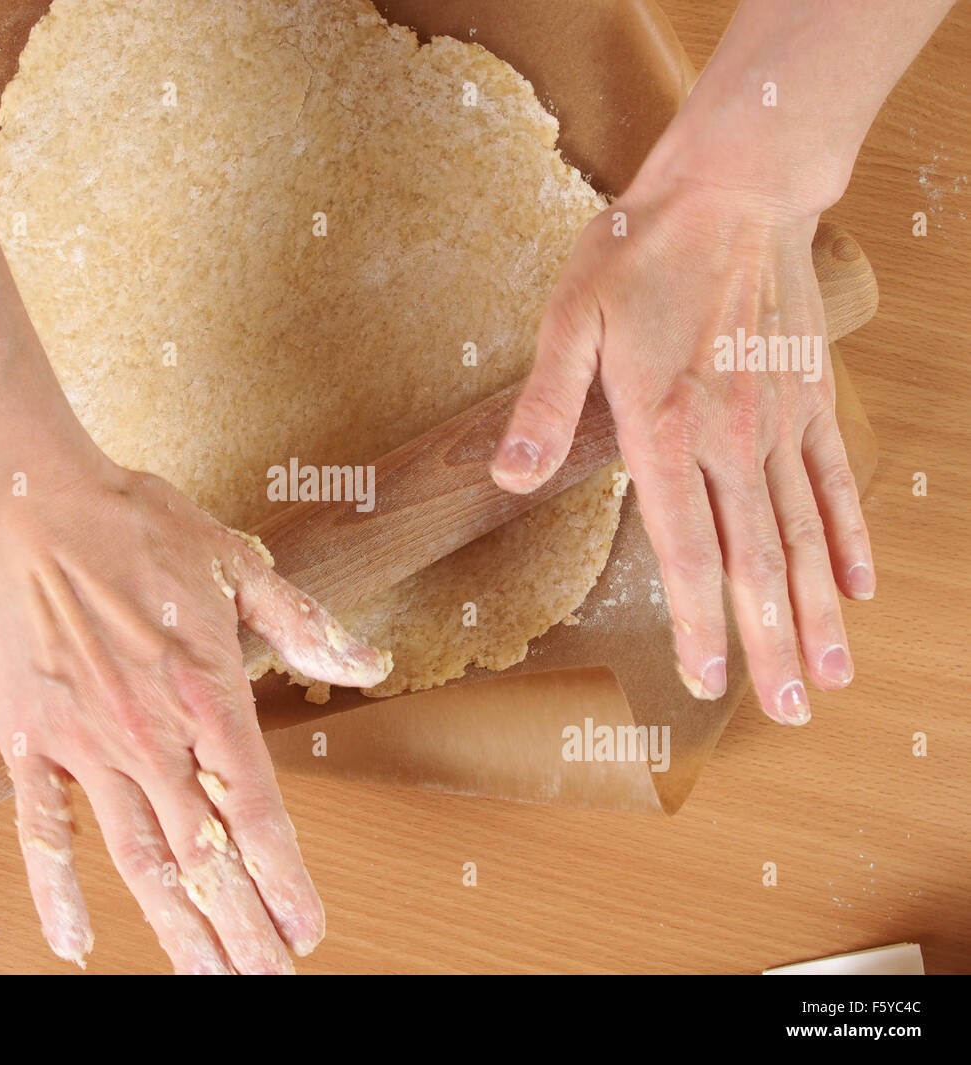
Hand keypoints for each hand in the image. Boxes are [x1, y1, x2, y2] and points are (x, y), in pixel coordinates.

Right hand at [0, 436, 390, 972]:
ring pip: (137, 859)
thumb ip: (304, 626)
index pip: (258, 811)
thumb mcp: (236, 564)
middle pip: (205, 854)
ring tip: (204, 978)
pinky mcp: (31, 739)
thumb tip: (369, 664)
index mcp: (207, 694)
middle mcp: (150, 736)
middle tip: (267, 979)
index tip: (308, 930)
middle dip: (241, 926)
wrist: (26, 504)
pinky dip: (56, 889)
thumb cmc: (134, 525)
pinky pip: (44, 830)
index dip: (285, 878)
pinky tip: (74, 943)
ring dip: (175, 926)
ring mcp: (85, 744)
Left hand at [491, 168, 872, 725]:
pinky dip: (847, 537)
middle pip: (756, 562)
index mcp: (664, 430)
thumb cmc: (638, 254)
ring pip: (803, 536)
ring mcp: (781, 423)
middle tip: (789, 711)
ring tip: (831, 674)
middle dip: (770, 644)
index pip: (687, 551)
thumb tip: (510, 477)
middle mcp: (731, 441)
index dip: (700, 622)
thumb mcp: (569, 320)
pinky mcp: (810, 399)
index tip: (708, 680)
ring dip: (816, 611)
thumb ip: (543, 405)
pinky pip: (834, 482)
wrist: (732, 192)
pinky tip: (857, 586)